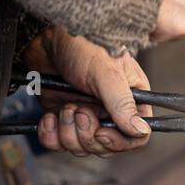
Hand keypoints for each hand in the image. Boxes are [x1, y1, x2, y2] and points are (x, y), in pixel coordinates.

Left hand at [20, 26, 152, 156]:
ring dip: (68, 133)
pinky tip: (48, 117)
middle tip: (78, 111)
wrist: (45, 36)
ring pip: (81, 148)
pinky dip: (50, 135)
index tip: (101, 134)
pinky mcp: (61, 116)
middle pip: (106, 147)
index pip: (136, 136)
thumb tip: (139, 130)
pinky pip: (57, 142)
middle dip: (87, 136)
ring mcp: (84, 115)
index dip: (119, 142)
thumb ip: (123, 103)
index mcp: (130, 99)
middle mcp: (109, 111)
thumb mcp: (106, 73)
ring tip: (64, 107)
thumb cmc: (82, 44)